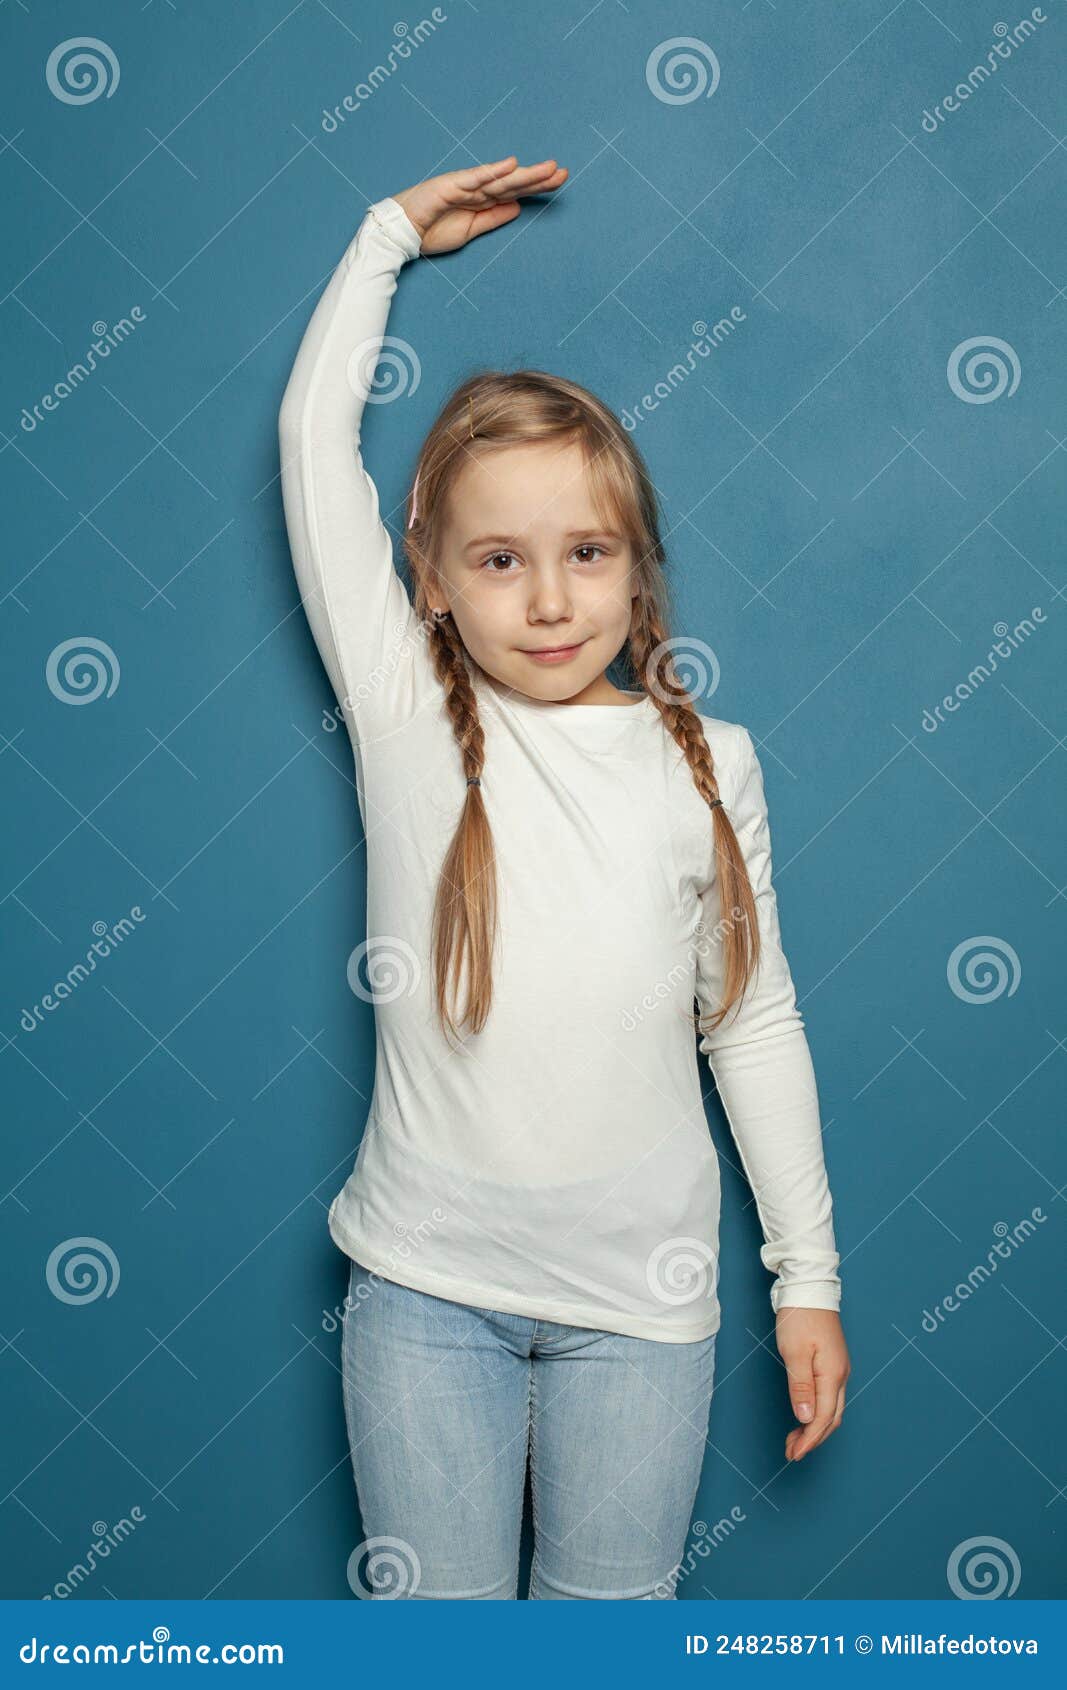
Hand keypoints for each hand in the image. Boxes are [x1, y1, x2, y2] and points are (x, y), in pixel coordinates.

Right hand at [391, 155, 567, 255]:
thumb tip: (518, 207)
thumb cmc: (432, 231)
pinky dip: (493, 171)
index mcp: (482, 200)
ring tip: (548, 168)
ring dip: (524, 173)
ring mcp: (465, 185)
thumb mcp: (471, 230)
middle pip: (513, 182)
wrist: (403, 234)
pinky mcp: (451, 185)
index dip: (537, 186)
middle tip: (563, 172)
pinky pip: (475, 178)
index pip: (515, 191)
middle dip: (538, 178)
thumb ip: (494, 218)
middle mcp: (477, 189)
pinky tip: (511, 164)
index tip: (559, 181)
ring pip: (500, 178)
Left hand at [775, 1307, 849, 1462]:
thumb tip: (807, 1418)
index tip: (794, 1454)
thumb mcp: (794, 1352)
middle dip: (812, 1439)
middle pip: (831, 1418)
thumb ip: (801, 1387)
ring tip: (794, 1439)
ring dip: (814, 1427)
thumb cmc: (799, 1316)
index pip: (823, 1418)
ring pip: (831, 1409)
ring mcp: (838, 1369)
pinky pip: (828, 1397)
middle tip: (791, 1453)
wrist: (809, 1288)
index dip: (809, 1440)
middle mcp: (840, 1375)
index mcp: (832, 1374)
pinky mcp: (832, 1363)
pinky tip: (804, 1415)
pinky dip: (816, 1412)